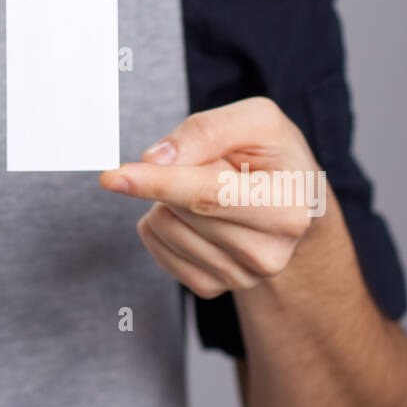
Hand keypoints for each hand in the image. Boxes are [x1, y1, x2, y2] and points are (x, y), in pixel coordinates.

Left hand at [98, 96, 326, 297]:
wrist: (293, 200)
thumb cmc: (274, 156)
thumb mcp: (257, 119)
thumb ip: (207, 131)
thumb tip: (155, 160)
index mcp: (288, 209)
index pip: (208, 196)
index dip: (157, 183)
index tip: (113, 176)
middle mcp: (268, 253)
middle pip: (180, 209)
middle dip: (175, 176)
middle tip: (214, 166)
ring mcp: (240, 277)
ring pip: (163, 228)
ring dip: (168, 199)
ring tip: (209, 189)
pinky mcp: (212, 287)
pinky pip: (157, 249)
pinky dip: (162, 222)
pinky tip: (194, 214)